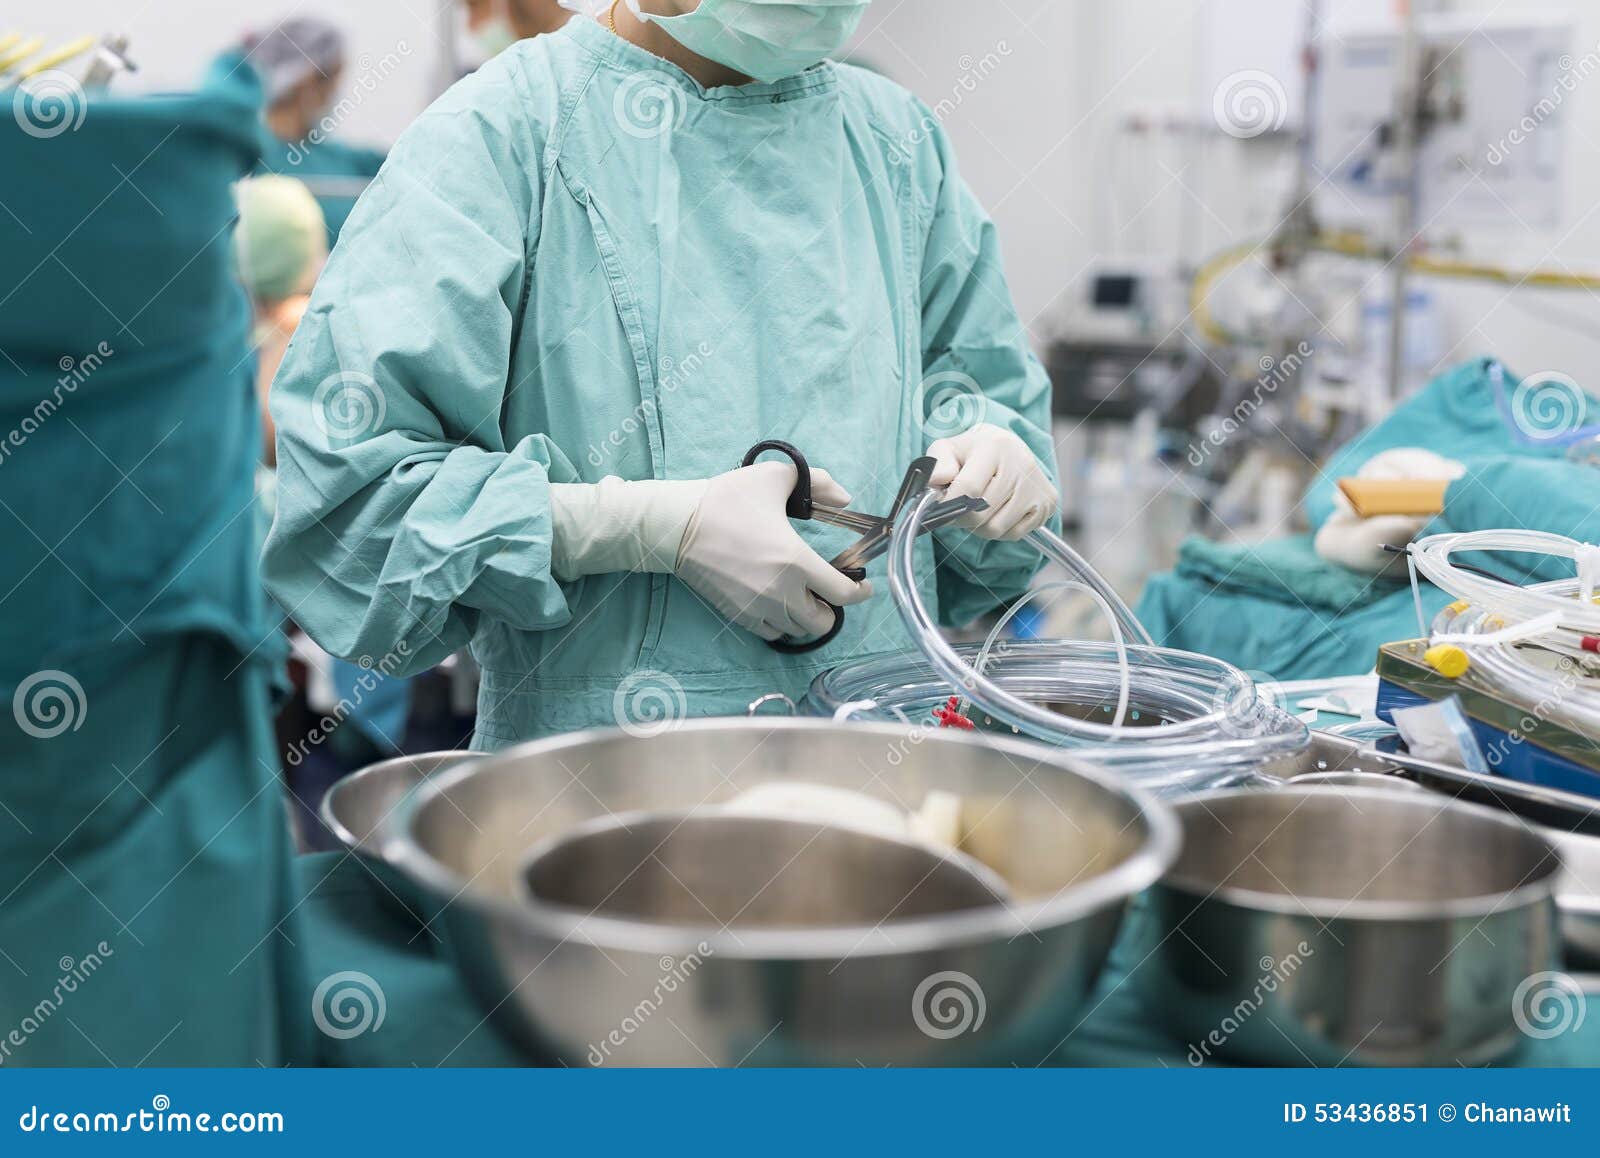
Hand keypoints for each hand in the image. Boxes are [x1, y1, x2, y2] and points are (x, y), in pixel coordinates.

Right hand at [676, 461, 872, 641]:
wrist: (678, 527)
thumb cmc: (727, 499)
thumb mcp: (776, 476)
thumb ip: (819, 482)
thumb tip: (845, 499)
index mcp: (796, 561)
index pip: (843, 593)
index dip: (860, 592)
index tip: (864, 584)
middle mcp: (781, 592)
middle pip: (823, 622)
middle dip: (832, 607)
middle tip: (827, 590)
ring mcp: (758, 608)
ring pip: (798, 630)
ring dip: (806, 616)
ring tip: (803, 596)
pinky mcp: (738, 616)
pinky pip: (772, 634)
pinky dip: (782, 625)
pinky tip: (780, 605)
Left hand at [927, 424, 1056, 540]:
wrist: (1007, 449)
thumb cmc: (973, 452)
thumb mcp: (949, 450)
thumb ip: (937, 464)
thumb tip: (934, 481)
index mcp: (994, 447)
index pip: (968, 489)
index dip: (948, 505)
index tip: (940, 507)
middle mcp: (1021, 465)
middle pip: (980, 514)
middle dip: (961, 517)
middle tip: (957, 509)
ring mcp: (1036, 486)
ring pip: (995, 529)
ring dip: (978, 527)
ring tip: (977, 509)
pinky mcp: (1047, 503)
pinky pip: (1013, 534)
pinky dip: (999, 530)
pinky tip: (996, 512)